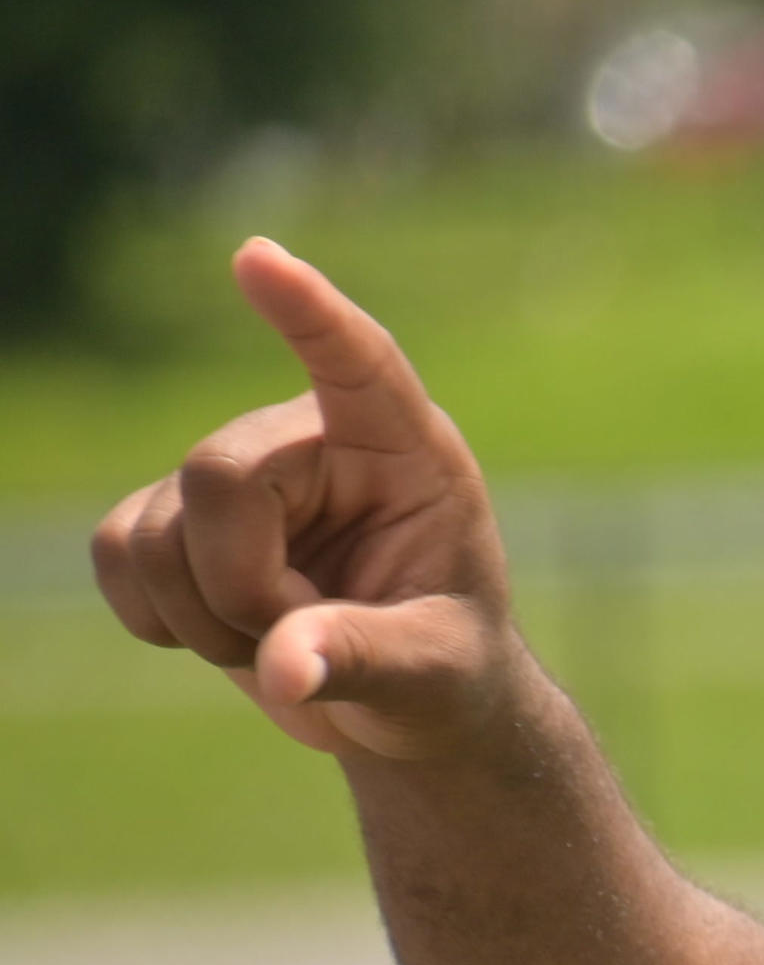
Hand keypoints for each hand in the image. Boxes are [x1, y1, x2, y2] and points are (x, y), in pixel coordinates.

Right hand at [89, 239, 537, 765]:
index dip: (309, 313)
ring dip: (206, 619)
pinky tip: (225, 635)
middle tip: (305, 644)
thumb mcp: (433, 673)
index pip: (358, 364)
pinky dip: (159, 619)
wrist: (399, 705)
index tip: (259, 259)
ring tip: (284, 643)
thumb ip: (363, 658)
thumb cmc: (445, 672)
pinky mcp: (170, 516)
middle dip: (243, 585)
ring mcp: (234, 474)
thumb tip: (283, 671)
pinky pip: (117, 554)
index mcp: (404, 453)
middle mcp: (311, 443)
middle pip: (217, 473)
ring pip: (155, 531)